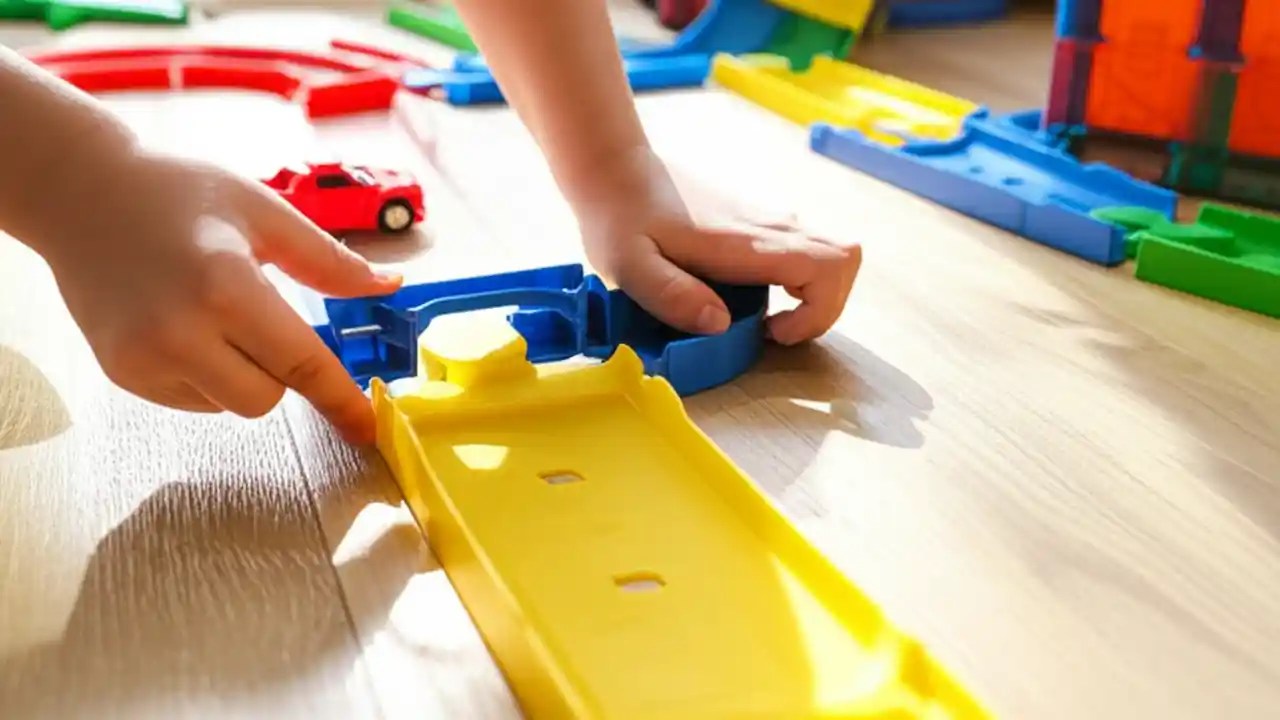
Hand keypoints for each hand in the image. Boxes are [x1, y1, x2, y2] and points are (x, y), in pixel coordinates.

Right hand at [37, 151, 400, 443]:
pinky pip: (193, 399)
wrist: (79, 191)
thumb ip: (329, 261)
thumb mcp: (264, 212)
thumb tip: (388, 287)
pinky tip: (182, 325)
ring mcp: (143, 358)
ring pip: (230, 404)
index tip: (366, 429)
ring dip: (243, 373)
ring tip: (212, 312)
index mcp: (225, 286)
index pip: (301, 363)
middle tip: (263, 316)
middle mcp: (179, 332)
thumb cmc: (178, 192)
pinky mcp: (121, 373)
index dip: (340, 399)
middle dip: (282, 370)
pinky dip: (206, 375)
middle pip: (268, 399)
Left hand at [570, 148, 860, 343]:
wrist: (616, 170)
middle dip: (825, 308)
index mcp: (746, 242)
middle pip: (844, 260)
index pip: (830, 266)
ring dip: (813, 295)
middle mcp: (768, 227)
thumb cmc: (620, 219)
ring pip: (829, 254)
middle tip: (774, 330)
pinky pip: (804, 252)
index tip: (773, 332)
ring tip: (763, 318)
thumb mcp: (629, 265)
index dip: (820, 311)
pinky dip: (796, 283)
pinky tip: (748, 295)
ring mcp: (766, 222)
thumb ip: (671, 295)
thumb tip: (718, 324)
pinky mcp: (758, 223)